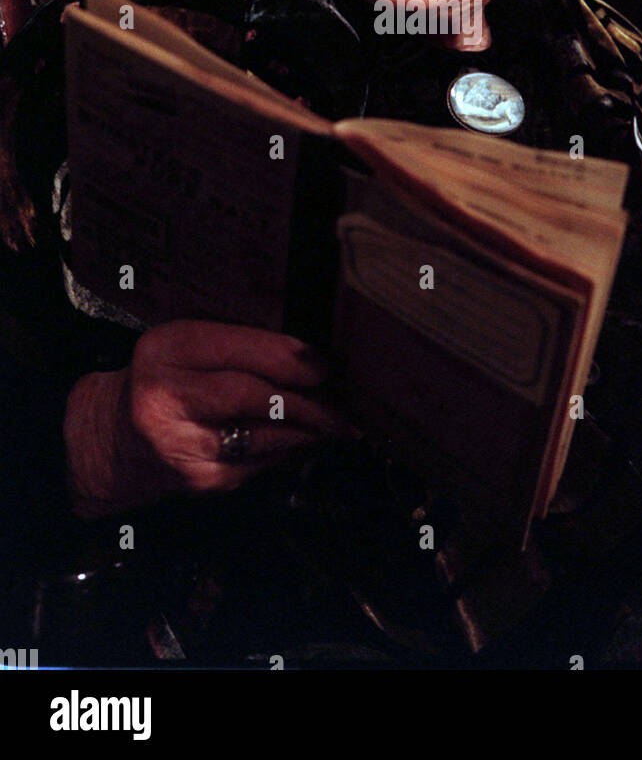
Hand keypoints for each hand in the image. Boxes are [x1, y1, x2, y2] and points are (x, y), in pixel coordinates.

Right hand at [64, 320, 355, 516]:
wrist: (114, 438)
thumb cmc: (164, 379)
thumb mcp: (187, 344)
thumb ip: (239, 344)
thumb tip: (312, 356)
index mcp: (167, 350)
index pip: (239, 351)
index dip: (290, 358)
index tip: (326, 363)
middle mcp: (167, 398)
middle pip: (251, 396)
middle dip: (307, 399)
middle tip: (344, 401)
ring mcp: (183, 446)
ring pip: (263, 436)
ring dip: (310, 429)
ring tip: (340, 421)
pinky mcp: (200, 480)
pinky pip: (260, 462)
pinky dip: (291, 449)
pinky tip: (310, 439)